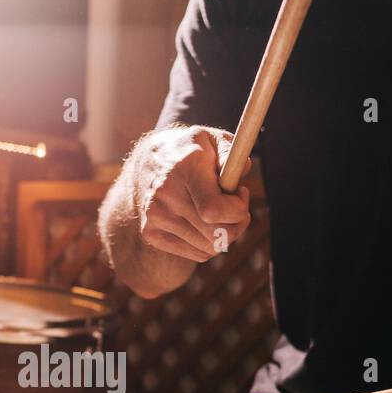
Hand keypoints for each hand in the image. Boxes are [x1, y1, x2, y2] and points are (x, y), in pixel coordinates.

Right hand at [135, 125, 251, 262]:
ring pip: (209, 248)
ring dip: (224, 235)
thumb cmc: (191, 150)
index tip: (241, 193)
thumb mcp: (213, 138)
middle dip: (237, 225)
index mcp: (184, 168)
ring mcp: (155, 217)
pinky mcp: (151, 233)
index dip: (237, 209)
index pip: (214, 210)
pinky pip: (197, 254)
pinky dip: (209, 243)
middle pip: (215, 234)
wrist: (148, 161)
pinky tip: (205, 223)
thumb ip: (231, 151)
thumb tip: (243, 169)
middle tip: (237, 209)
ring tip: (219, 212)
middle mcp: (165, 194)